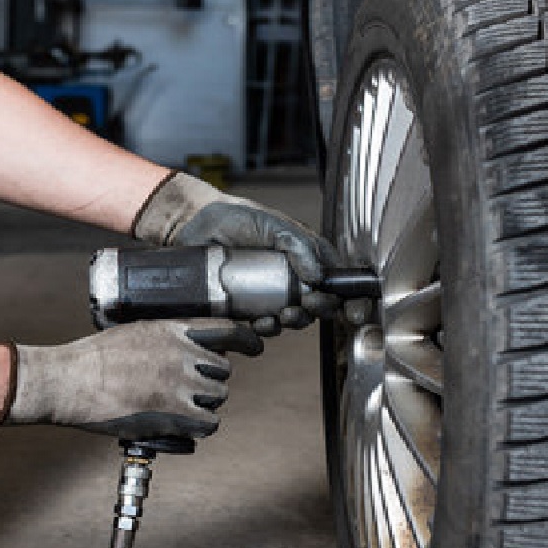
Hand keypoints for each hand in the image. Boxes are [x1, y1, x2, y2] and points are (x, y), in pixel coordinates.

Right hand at [5, 319, 261, 438]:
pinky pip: (209, 423)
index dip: (248, 339)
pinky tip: (184, 427)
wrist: (67, 381)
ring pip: (218, 397)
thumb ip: (163, 339)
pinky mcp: (174, 414)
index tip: (255, 347)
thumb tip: (181, 349)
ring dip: (204, 404)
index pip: (227, 330)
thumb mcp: (134, 332)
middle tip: (189, 389)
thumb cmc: (92, 359)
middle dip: (210, 380)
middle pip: (223, 370)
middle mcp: (184, 354)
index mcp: (173, 330)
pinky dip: (200, 427)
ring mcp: (181, 384)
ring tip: (179, 408)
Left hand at [133, 172, 339, 334]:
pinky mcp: (248, 308)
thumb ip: (298, 246)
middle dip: (318, 310)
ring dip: (293, 322)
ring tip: (282, 316)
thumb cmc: (235, 218)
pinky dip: (267, 329)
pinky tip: (260, 323)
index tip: (353, 310)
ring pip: (294, 318)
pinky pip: (265, 327)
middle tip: (306, 305)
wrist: (195, 227)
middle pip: (319, 304)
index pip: (335, 279)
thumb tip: (317, 276)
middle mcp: (291, 276)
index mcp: (305, 255)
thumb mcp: (272, 225)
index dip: (348, 297)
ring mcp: (270, 294)